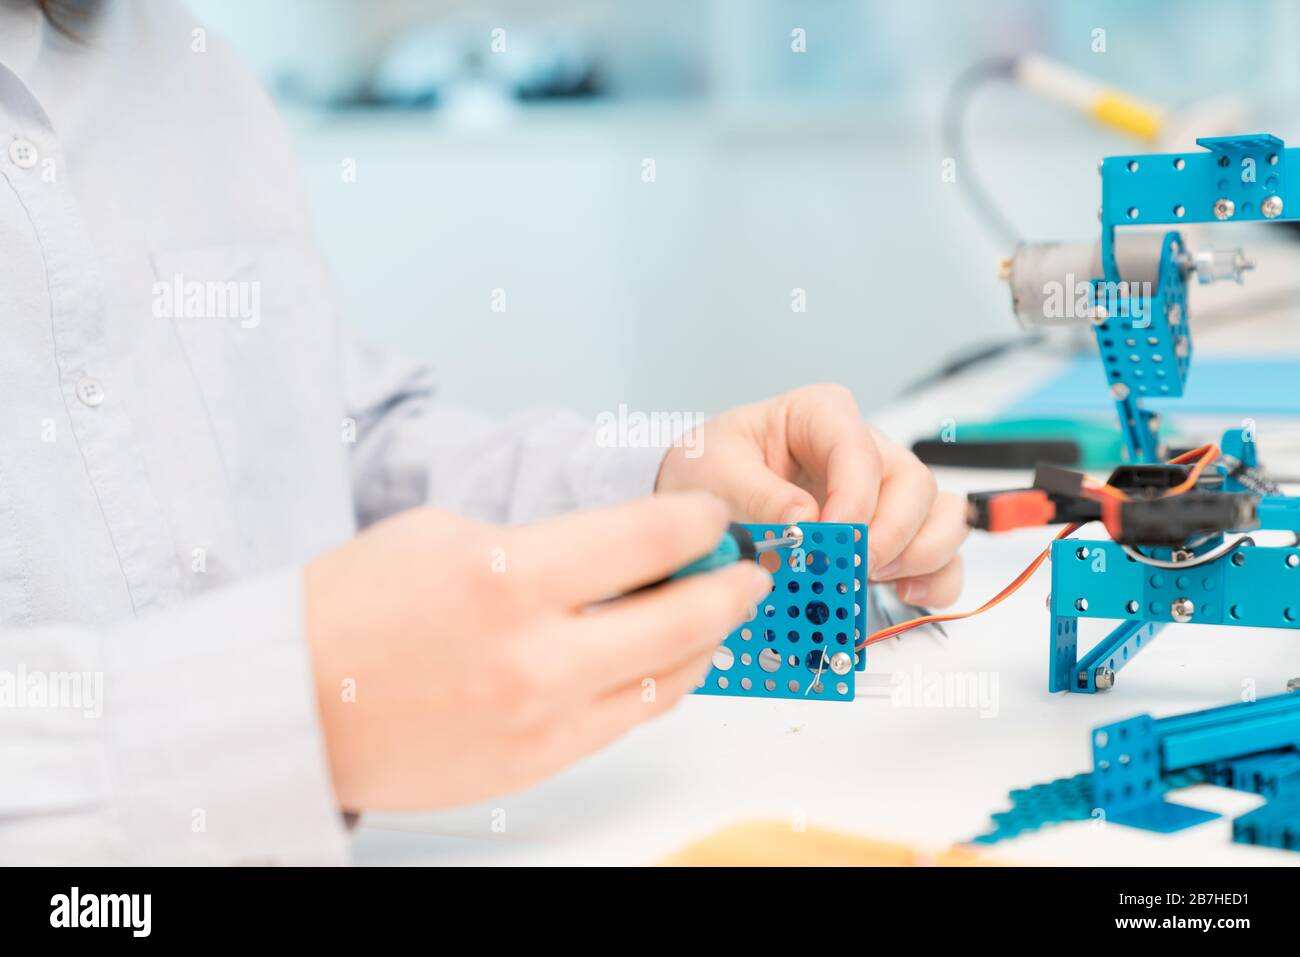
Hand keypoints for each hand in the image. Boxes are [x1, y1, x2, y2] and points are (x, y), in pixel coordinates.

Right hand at [304, 493, 770, 809]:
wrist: (291, 703)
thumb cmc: (350, 610)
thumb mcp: (444, 534)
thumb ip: (544, 542)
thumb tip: (624, 550)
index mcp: (506, 575)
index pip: (648, 538)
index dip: (700, 523)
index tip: (715, 517)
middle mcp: (532, 654)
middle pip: (681, 617)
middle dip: (730, 588)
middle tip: (749, 573)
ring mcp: (538, 720)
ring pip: (666, 681)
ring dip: (706, 643)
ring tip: (717, 617)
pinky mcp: (534, 766)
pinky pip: (627, 724)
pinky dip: (660, 688)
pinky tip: (669, 664)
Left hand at [656, 384, 966, 605]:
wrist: (703, 496)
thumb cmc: (711, 469)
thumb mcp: (714, 472)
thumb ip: (758, 495)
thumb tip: (806, 521)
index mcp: (820, 416)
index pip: (858, 448)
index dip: (855, 496)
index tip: (833, 536)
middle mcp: (863, 450)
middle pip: (913, 483)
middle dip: (892, 532)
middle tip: (853, 568)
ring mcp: (883, 493)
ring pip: (939, 515)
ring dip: (920, 554)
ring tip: (873, 579)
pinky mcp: (891, 534)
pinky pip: (939, 554)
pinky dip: (935, 578)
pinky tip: (904, 593)